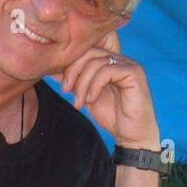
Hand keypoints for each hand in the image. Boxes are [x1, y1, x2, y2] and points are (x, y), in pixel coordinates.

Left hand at [58, 29, 160, 149]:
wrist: (131, 135)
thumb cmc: (112, 116)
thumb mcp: (85, 95)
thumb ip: (74, 81)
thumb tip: (51, 70)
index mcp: (109, 61)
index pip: (85, 50)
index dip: (70, 65)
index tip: (63, 86)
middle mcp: (119, 59)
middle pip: (89, 52)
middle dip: (73, 71)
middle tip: (67, 91)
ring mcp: (128, 65)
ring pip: (96, 62)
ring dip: (82, 83)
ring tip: (80, 102)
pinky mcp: (135, 73)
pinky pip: (108, 70)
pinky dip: (94, 85)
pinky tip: (91, 100)